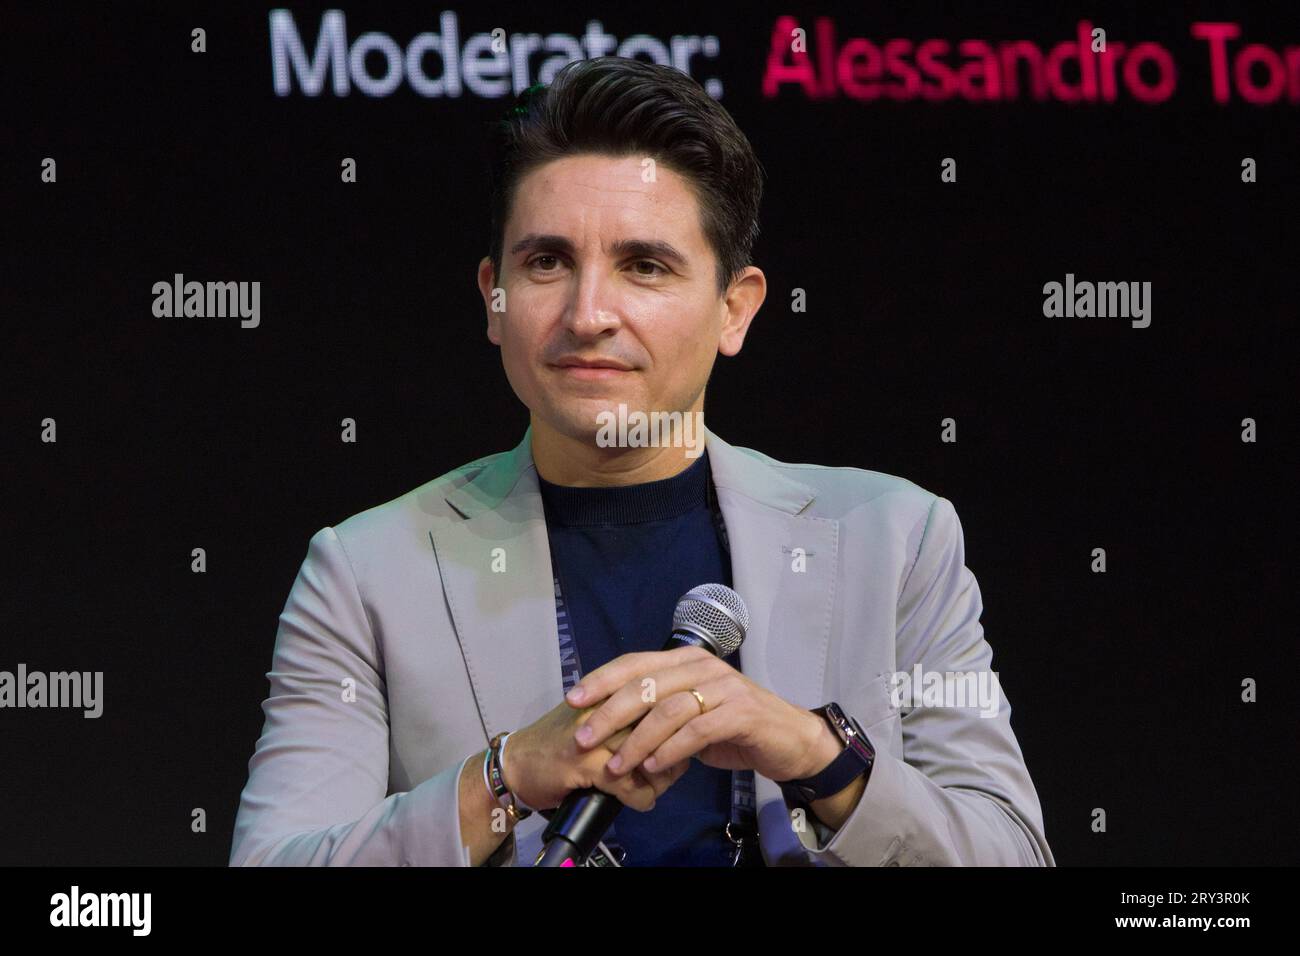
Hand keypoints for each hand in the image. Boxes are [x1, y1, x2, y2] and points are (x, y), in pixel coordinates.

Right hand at [501, 696, 690, 812]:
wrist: (517, 763)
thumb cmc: (558, 741)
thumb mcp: (596, 717)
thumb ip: (630, 715)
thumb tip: (672, 728)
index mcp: (608, 690)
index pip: (658, 692)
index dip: (678, 717)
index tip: (685, 736)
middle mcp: (602, 706)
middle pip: (659, 722)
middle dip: (676, 748)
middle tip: (679, 765)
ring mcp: (593, 733)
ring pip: (648, 752)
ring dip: (662, 776)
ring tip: (660, 784)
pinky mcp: (584, 763)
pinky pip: (628, 782)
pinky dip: (641, 797)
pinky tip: (642, 801)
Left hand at [564, 646, 831, 783]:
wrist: (788, 739)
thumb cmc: (733, 725)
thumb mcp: (691, 711)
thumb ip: (658, 708)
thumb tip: (611, 720)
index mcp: (686, 660)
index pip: (636, 663)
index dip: (602, 680)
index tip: (573, 700)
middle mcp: (703, 667)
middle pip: (646, 685)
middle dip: (609, 713)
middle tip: (584, 738)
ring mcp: (723, 688)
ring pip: (667, 710)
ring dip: (636, 741)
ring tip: (614, 765)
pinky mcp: (740, 713)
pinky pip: (696, 731)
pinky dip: (670, 750)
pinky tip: (652, 767)